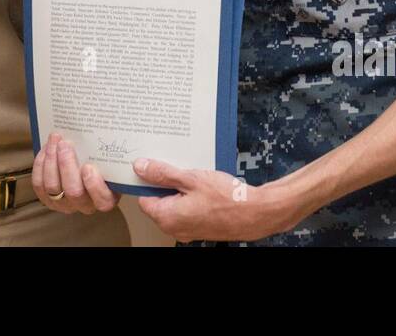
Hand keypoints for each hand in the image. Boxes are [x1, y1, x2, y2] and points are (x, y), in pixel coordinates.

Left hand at [32, 133, 120, 214]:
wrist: (84, 163)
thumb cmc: (102, 162)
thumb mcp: (113, 161)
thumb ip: (116, 158)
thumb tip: (131, 142)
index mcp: (106, 198)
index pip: (102, 200)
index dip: (94, 185)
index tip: (88, 166)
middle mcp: (85, 205)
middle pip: (73, 191)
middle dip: (67, 165)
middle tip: (65, 144)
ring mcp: (64, 204)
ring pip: (53, 187)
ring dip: (51, 160)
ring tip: (55, 140)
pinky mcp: (47, 199)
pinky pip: (39, 184)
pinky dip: (41, 164)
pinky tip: (46, 149)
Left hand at [133, 158, 295, 242]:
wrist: (255, 214)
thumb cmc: (226, 199)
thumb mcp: (191, 178)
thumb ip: (162, 174)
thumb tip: (140, 167)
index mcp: (166, 217)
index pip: (143, 197)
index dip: (148, 180)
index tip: (154, 166)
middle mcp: (174, 228)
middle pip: (158, 201)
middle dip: (166, 183)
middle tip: (180, 169)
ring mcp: (187, 230)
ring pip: (174, 204)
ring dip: (180, 189)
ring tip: (195, 177)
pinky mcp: (199, 227)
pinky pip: (187, 210)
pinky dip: (191, 197)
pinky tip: (203, 187)